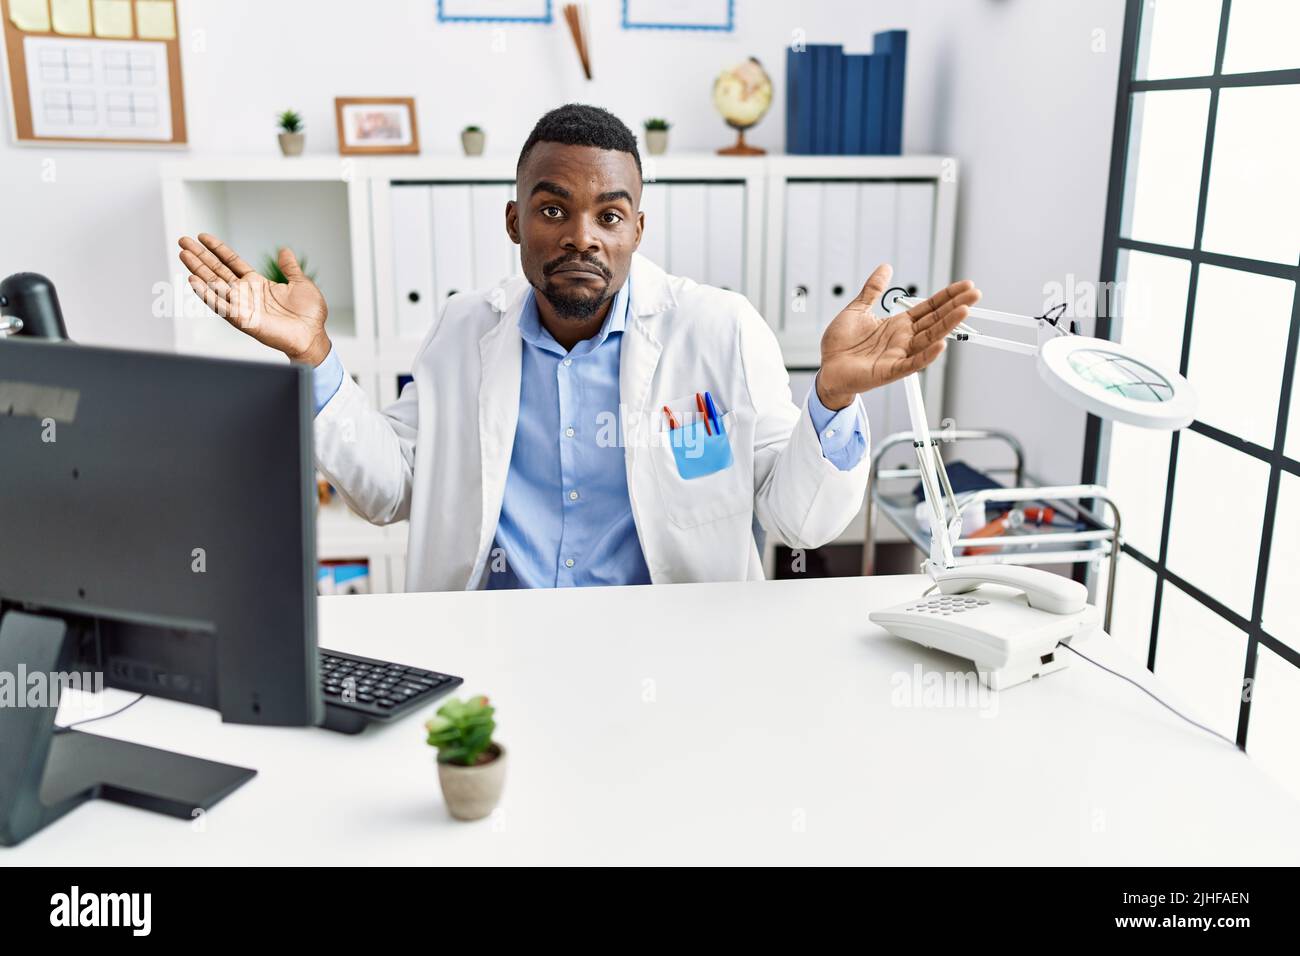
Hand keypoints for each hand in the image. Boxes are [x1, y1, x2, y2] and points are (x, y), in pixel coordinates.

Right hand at [178, 233, 330, 364]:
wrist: (313, 336)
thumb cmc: (309, 315)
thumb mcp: (300, 284)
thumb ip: (289, 268)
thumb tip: (284, 250)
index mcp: (257, 284)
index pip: (232, 262)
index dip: (217, 249)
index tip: (203, 236)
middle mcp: (245, 294)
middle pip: (217, 270)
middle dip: (200, 256)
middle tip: (183, 240)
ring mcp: (242, 306)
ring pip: (214, 285)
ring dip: (198, 270)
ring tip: (183, 254)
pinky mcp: (242, 319)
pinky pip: (220, 305)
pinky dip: (206, 294)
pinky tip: (193, 281)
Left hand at [816, 264, 980, 409]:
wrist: (827, 368)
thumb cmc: (841, 344)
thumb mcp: (857, 309)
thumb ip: (872, 290)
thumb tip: (885, 268)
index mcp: (898, 324)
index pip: (929, 307)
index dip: (946, 296)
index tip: (965, 285)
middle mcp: (903, 339)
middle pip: (935, 320)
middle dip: (955, 306)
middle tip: (975, 294)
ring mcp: (899, 355)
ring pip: (929, 339)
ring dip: (947, 326)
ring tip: (964, 311)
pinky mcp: (890, 371)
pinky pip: (912, 363)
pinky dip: (927, 355)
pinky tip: (941, 344)